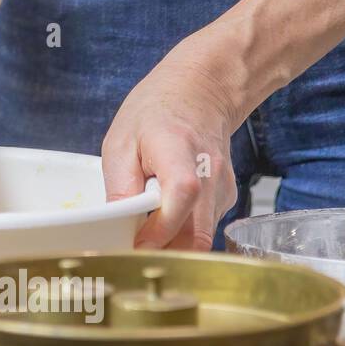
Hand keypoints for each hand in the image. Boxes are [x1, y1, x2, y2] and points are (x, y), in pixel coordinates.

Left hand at [102, 52, 238, 249]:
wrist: (200, 92)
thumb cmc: (156, 113)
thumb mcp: (121, 143)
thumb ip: (120, 187)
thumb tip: (117, 228)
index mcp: (179, 150)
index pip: (182, 194)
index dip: (160, 227)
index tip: (136, 243)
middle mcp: (211, 173)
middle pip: (197, 231)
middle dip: (164, 252)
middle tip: (133, 250)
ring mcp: (224, 188)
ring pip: (202, 238)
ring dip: (172, 246)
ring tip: (145, 228)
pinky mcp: (226, 199)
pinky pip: (203, 229)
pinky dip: (182, 235)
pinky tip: (163, 218)